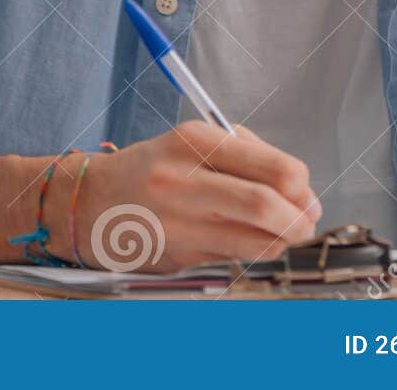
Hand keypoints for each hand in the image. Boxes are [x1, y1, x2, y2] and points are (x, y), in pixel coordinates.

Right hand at [45, 121, 320, 271]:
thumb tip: (301, 190)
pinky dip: (254, 252)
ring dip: (282, 242)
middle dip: (299, 221)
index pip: (273, 168)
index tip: (305, 194)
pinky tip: (249, 242)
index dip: (302, 187)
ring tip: (283, 234)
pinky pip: (236, 257)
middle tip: (306, 223)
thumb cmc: (152, 169)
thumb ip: (248, 155)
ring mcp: (179, 220)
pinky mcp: (178, 253)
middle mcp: (184, 179)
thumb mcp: (193, 142)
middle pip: (265, 206)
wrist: (90, 202)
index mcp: (193, 140)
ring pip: (256, 241)